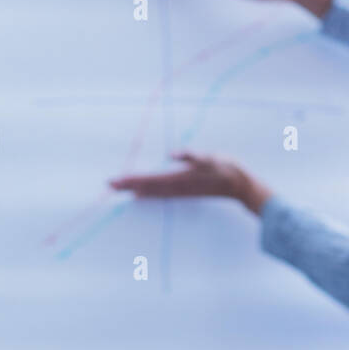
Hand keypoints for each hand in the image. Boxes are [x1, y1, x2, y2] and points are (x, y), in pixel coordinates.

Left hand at [110, 152, 271, 211]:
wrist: (239, 186)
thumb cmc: (225, 169)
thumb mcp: (209, 158)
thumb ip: (191, 156)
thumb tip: (173, 154)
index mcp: (178, 178)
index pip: (149, 179)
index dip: (131, 180)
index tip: (115, 181)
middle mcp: (176, 187)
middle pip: (146, 187)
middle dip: (127, 186)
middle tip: (109, 185)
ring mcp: (180, 191)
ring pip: (152, 192)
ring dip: (135, 190)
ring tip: (120, 189)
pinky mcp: (184, 192)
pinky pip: (161, 194)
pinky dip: (148, 194)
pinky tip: (141, 195)